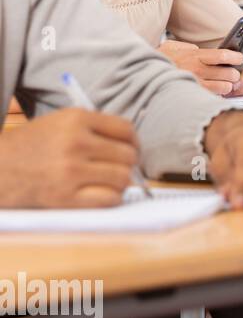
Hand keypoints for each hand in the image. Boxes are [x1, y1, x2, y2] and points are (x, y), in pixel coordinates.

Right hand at [0, 108, 138, 207]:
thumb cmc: (32, 146)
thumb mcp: (60, 123)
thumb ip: (95, 129)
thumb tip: (133, 147)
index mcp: (76, 119)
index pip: (126, 129)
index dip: (133, 142)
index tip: (130, 149)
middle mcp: (75, 142)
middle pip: (128, 156)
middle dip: (127, 164)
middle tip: (117, 168)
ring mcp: (71, 170)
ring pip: (122, 178)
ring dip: (120, 183)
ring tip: (107, 182)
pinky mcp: (65, 195)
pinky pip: (109, 198)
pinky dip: (111, 198)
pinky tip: (100, 195)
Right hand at [160, 40, 242, 95]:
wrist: (143, 76)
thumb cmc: (160, 61)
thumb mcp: (172, 47)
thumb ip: (188, 47)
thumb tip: (200, 48)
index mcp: (194, 56)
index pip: (222, 56)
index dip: (236, 57)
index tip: (241, 58)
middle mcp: (197, 70)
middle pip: (229, 73)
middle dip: (236, 73)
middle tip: (235, 72)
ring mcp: (196, 85)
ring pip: (225, 87)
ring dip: (229, 85)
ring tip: (227, 83)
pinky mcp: (194, 96)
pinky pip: (214, 96)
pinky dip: (219, 94)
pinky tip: (217, 91)